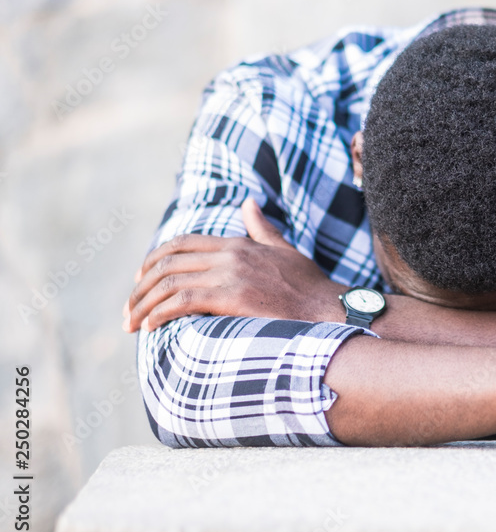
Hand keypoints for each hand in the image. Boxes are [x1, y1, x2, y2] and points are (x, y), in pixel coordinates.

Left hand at [123, 198, 344, 331]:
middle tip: (128, 312)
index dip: (152, 262)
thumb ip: (261, 228)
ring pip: (168, 283)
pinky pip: (182, 302)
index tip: (140, 283)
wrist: (331, 309)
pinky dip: (160, 314)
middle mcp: (229, 255)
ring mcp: (230, 275)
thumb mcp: (284, 250)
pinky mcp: (233, 298)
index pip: (179, 244)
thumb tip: (249, 203)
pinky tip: (152, 329)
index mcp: (237, 243)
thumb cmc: (311, 287)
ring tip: (132, 326)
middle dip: (139, 288)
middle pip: (166, 263)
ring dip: (143, 306)